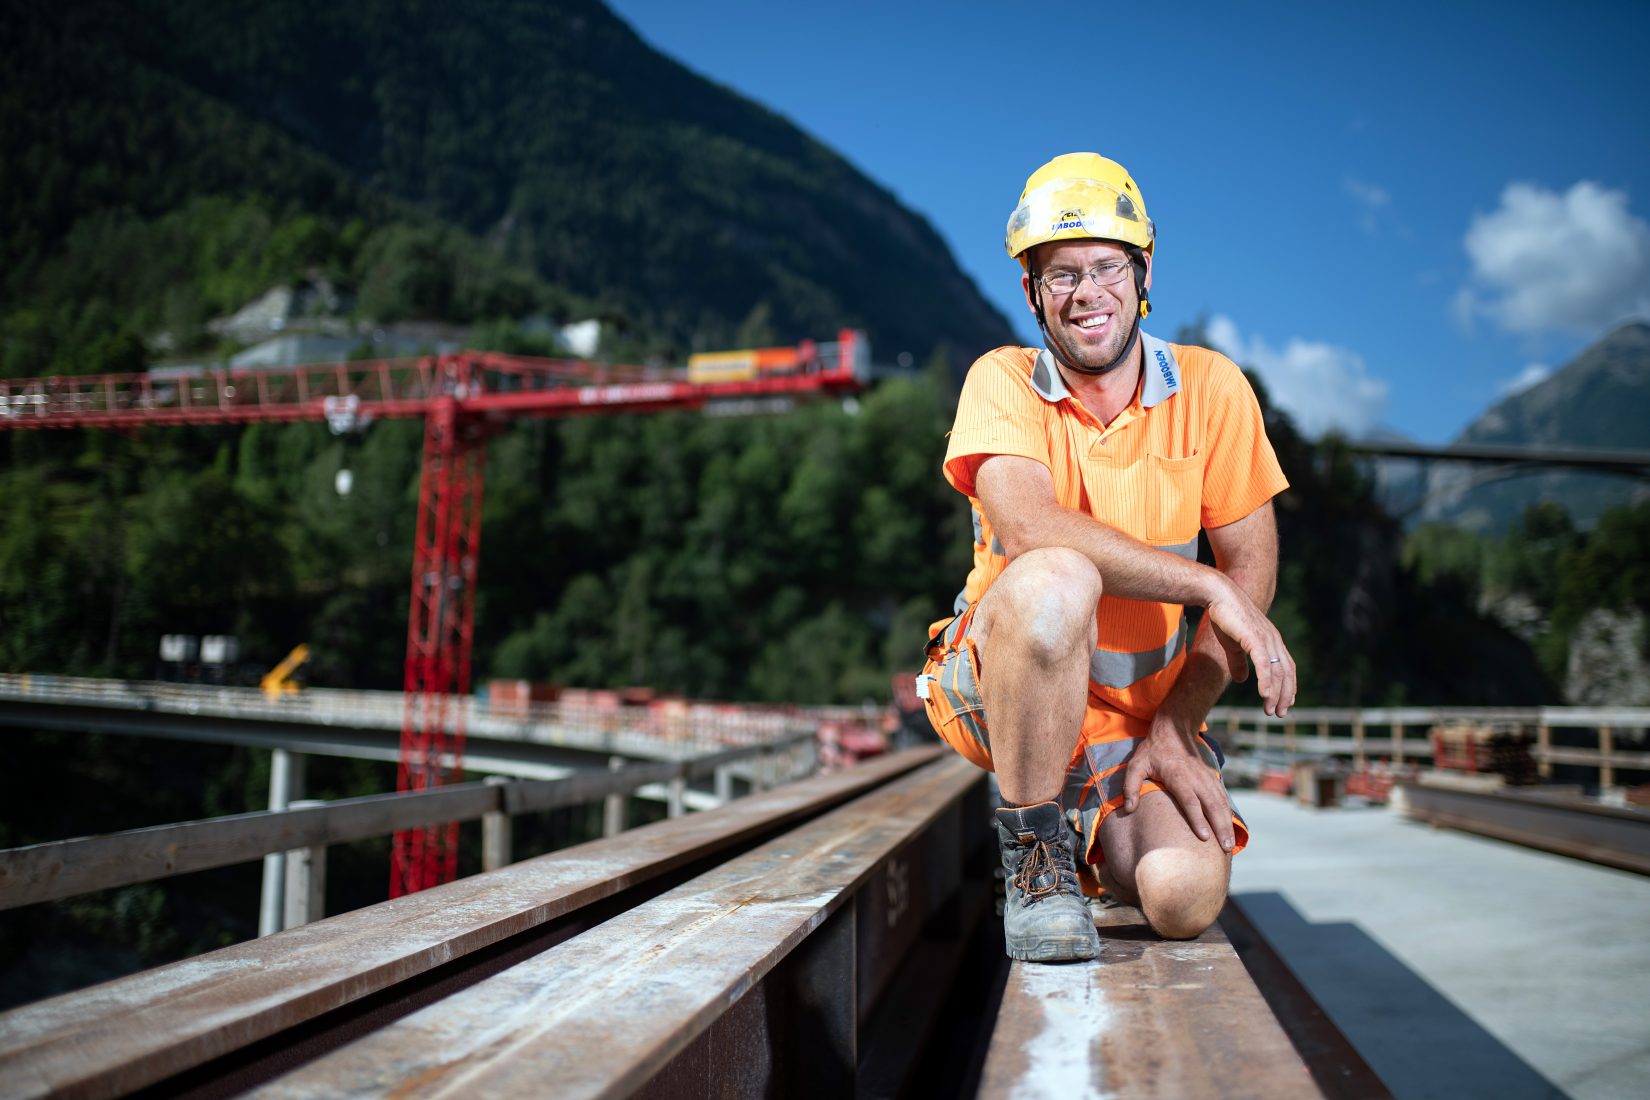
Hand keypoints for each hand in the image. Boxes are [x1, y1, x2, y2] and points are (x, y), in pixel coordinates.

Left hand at [1122, 719, 1235, 851]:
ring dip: (1227, 823)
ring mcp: (1207, 778)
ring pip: (1221, 803)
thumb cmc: (1152, 751)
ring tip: (1230, 844)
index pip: (1191, 802)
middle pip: (1212, 806)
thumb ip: (1130, 786)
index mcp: (1179, 777)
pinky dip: (1229, 813)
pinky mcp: (1212, 777)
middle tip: (1225, 848)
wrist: (1173, 731)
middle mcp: (1197, 779)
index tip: (1205, 837)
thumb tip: (1128, 809)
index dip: (1198, 820)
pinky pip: (1223, 797)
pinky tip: (1230, 827)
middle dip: (1220, 827)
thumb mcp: (1136, 765)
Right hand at [1202, 576, 1295, 716]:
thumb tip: (1242, 680)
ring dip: (1275, 693)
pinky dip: (1267, 681)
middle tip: (1279, 713)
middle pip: (1286, 673)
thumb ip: (1239, 662)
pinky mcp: (1255, 639)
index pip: (1286, 667)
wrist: (1218, 596)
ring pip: (1277, 672)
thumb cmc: (1225, 617)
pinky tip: (1264, 695)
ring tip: (1271, 710)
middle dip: (1285, 695)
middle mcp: (1274, 640)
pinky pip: (1264, 665)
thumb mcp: (1232, 645)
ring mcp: (1266, 639)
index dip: (1288, 686)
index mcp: (1271, 641)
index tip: (1284, 704)